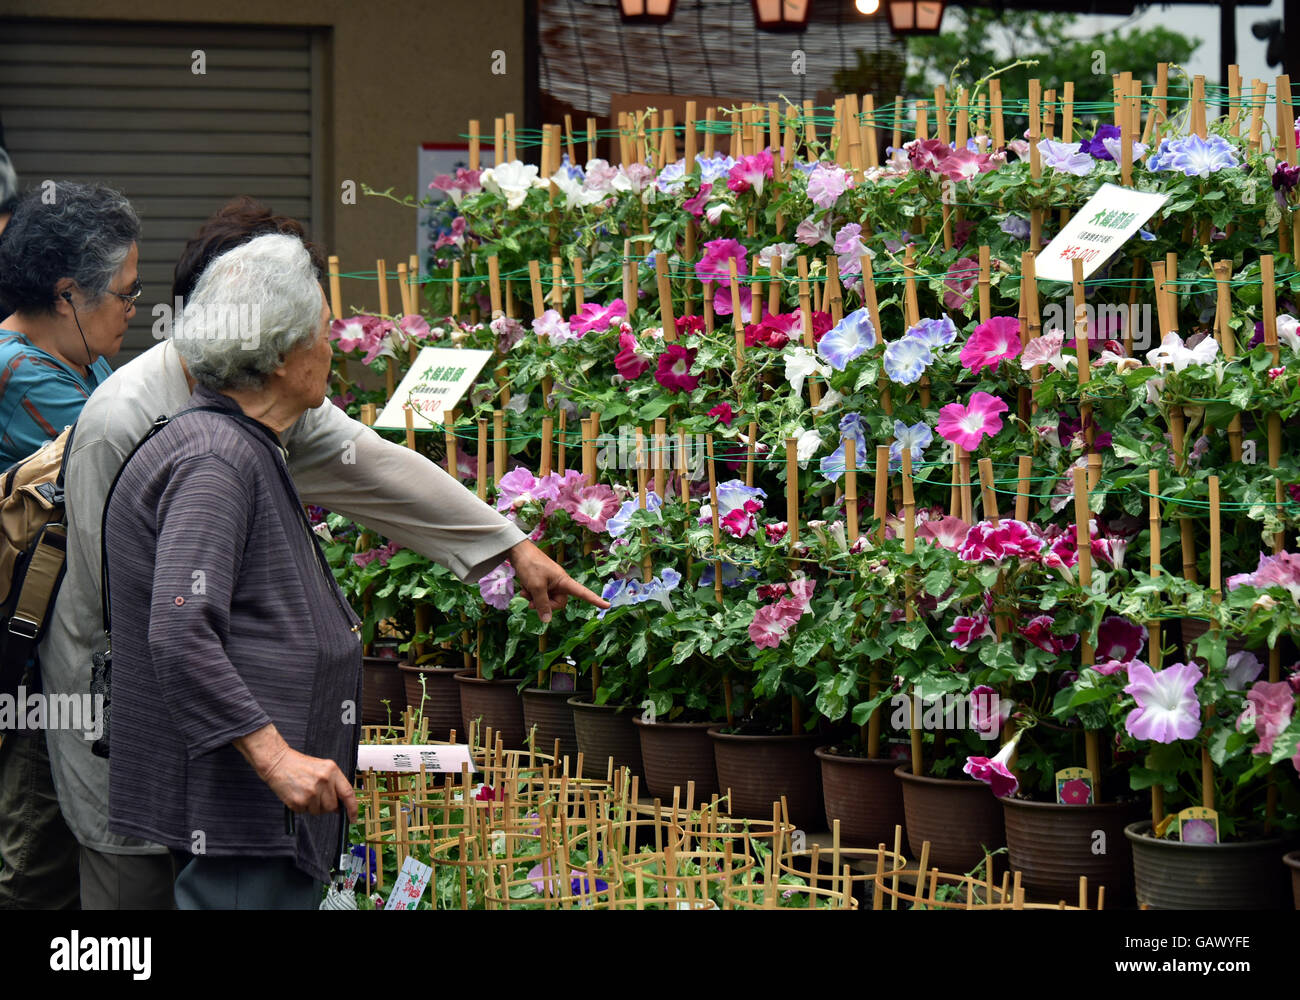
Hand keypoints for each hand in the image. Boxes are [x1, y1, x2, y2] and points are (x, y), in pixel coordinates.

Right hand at [235, 723, 357, 822]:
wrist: (278, 762)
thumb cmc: (300, 765)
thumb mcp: (323, 768)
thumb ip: (334, 784)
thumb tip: (340, 806)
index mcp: (332, 771)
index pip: (348, 794)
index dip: (353, 808)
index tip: (353, 817)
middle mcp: (324, 781)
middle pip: (332, 806)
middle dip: (326, 805)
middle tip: (316, 795)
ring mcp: (311, 792)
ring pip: (319, 811)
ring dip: (313, 806)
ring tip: (305, 792)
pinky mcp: (299, 800)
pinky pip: (305, 812)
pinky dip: (302, 807)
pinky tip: (297, 794)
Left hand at [508, 538, 609, 622]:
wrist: (517, 550)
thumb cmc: (530, 565)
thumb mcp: (536, 587)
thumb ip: (542, 604)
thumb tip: (547, 621)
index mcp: (564, 581)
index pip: (583, 592)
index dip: (595, 599)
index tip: (607, 605)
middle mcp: (559, 583)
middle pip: (558, 603)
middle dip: (544, 604)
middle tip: (531, 602)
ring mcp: (550, 583)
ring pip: (546, 600)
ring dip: (535, 599)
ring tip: (525, 592)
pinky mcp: (541, 582)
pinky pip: (539, 595)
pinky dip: (531, 594)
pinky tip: (524, 590)